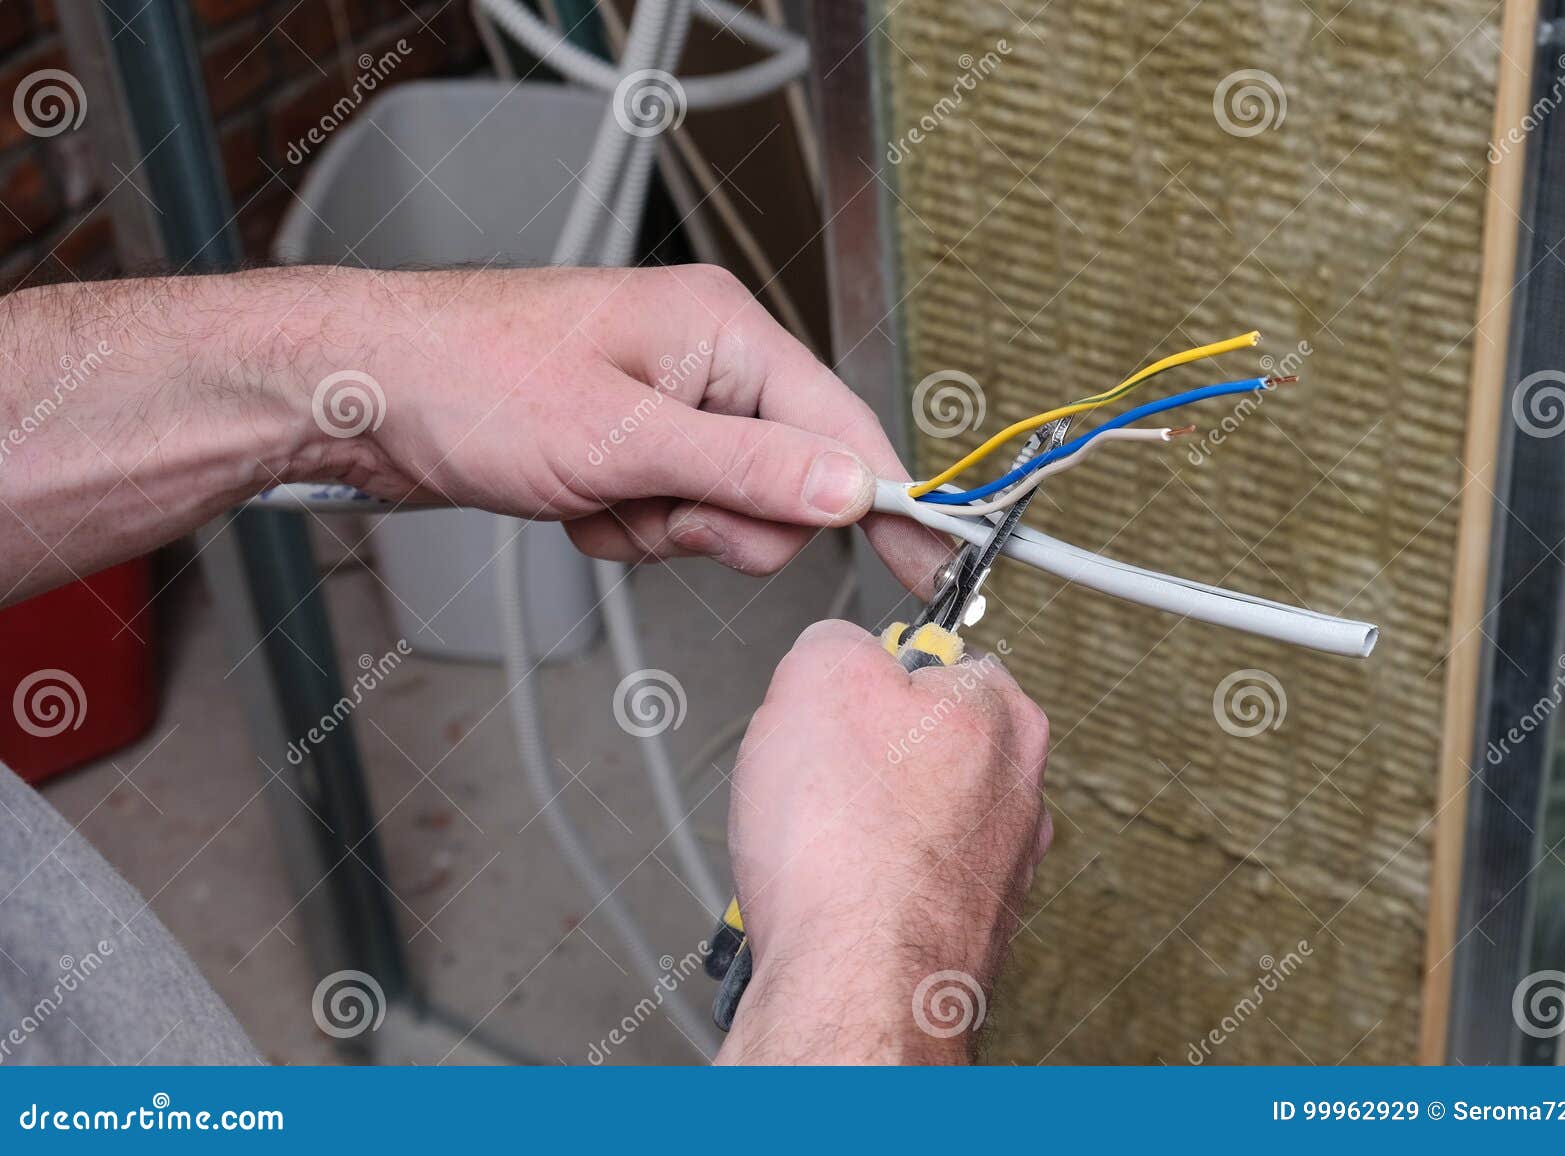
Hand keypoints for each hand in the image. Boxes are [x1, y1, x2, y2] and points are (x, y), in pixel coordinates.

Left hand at [316, 264, 947, 592]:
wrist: (366, 393)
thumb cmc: (473, 380)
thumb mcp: (622, 439)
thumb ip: (748, 470)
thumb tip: (853, 490)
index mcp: (726, 334)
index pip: (844, 430)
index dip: (890, 503)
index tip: (932, 568)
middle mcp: (709, 367)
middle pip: (788, 486)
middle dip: (718, 521)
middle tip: (654, 508)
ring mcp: (669, 410)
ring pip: (725, 515)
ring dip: (659, 528)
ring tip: (595, 496)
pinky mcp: (633, 448)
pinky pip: (668, 521)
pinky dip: (622, 529)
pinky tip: (571, 500)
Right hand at [717, 620, 1051, 1063]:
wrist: (852, 987)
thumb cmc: (847, 850)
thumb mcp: (817, 675)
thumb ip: (837, 641)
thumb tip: (836, 649)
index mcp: (1004, 715)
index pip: (935, 660)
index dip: (864, 678)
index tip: (833, 701)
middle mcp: (1019, 794)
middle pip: (914, 743)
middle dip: (854, 758)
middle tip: (811, 777)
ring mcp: (996, 869)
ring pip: (900, 818)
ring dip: (850, 828)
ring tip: (808, 847)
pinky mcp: (963, 932)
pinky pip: (892, 887)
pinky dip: (855, 890)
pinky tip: (822, 898)